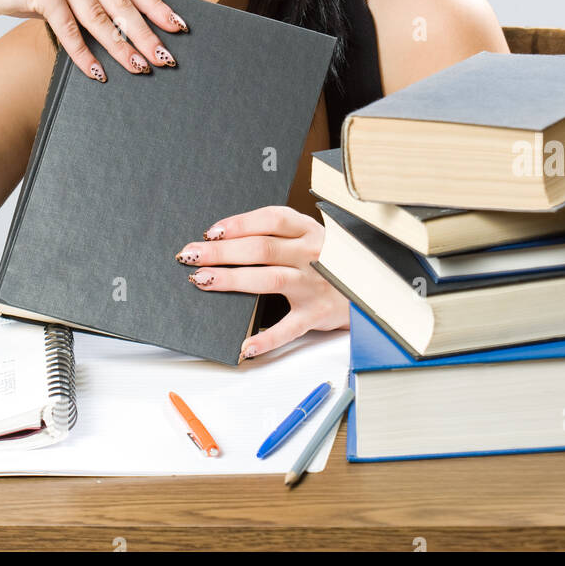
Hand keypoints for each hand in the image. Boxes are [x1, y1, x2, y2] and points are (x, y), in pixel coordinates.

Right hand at [0, 0, 186, 81]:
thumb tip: (116, 22)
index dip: (156, 6)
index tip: (178, 25)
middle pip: (121, 3)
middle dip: (146, 33)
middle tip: (166, 56)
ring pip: (100, 19)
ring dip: (122, 48)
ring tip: (141, 69)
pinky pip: (70, 31)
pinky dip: (85, 55)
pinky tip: (98, 73)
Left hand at [175, 205, 349, 360]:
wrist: (373, 288)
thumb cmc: (330, 261)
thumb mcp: (311, 239)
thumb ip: (279, 236)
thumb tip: (226, 240)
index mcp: (308, 230)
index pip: (271, 220)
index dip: (240, 223)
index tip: (212, 231)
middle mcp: (311, 254)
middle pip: (262, 248)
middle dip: (222, 251)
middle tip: (191, 254)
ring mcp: (314, 284)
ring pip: (270, 279)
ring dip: (233, 279)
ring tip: (203, 281)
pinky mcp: (317, 314)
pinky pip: (289, 328)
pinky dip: (266, 339)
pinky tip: (243, 346)